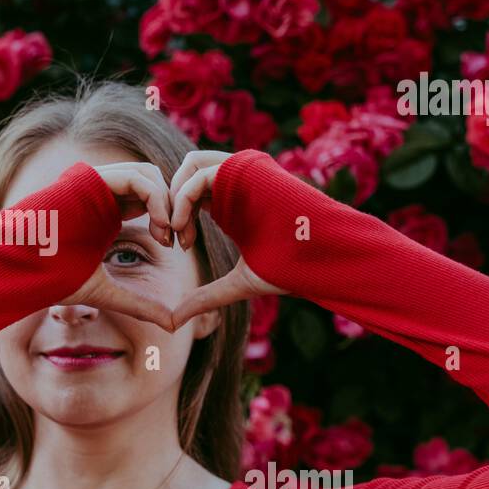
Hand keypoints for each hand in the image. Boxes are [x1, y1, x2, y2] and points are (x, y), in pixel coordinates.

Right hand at [57, 162, 175, 332]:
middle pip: (155, 181)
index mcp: (108, 212)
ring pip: (150, 174)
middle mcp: (104, 193)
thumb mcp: (106, 292)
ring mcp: (97, 183)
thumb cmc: (51, 277)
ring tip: (167, 234)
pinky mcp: (91, 180)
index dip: (170, 219)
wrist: (21, 267)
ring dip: (167, 202)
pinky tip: (158, 227)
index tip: (176, 248)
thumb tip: (171, 324)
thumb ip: (138, 304)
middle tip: (179, 239)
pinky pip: (136, 178)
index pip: (151, 199)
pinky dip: (155, 198)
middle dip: (174, 206)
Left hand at [168, 150, 286, 326]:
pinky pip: (200, 173)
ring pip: (189, 167)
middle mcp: (234, 183)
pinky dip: (184, 197)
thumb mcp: (237, 283)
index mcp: (230, 203)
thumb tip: (174, 321)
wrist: (322, 256)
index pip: (188, 193)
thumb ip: (205, 297)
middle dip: (168, 204)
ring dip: (175, 196)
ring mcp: (241, 172)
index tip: (173, 246)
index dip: (173, 216)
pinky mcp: (247, 167)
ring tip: (175, 230)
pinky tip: (185, 227)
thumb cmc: (290, 268)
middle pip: (184, 175)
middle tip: (166, 238)